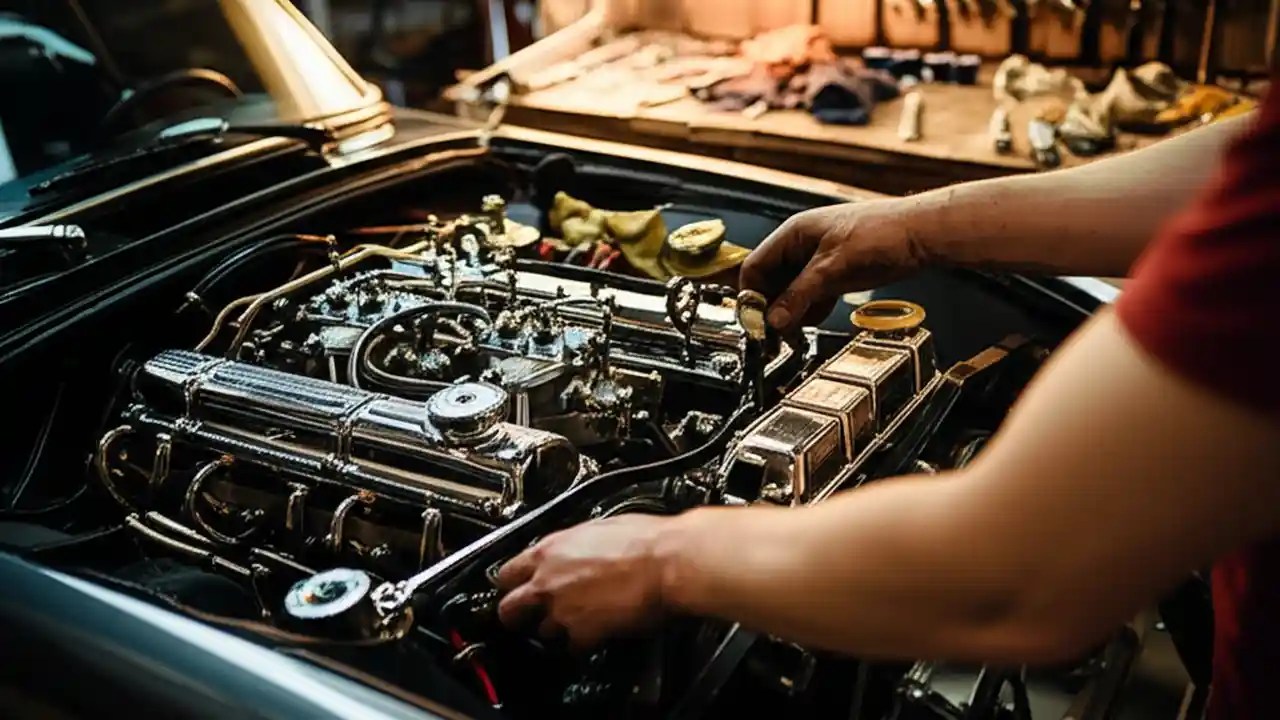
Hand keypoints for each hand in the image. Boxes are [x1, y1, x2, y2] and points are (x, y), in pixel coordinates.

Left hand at [495, 514, 670, 651]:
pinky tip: (595, 635)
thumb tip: (577, 549)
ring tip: (575, 624)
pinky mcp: (582, 634)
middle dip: (516, 616)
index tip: (515, 589)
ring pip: (541, 632)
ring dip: (554, 630)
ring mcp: (562, 611)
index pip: (505, 573)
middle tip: (527, 617)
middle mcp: (548, 581)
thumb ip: (576, 545)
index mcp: (549, 550)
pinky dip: (581, 645)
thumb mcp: (599, 528)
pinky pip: (572, 647)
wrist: (667, 561)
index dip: (510, 584)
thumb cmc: (645, 540)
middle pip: (508, 610)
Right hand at [740, 199, 928, 335]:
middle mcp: (801, 246)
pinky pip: (812, 295)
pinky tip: (814, 320)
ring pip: (791, 291)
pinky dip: (810, 310)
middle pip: (771, 281)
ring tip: (793, 334)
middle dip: (771, 308)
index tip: (757, 323)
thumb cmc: (880, 234)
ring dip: (790, 312)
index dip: (752, 296)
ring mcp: (818, 260)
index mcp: (793, 234)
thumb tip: (772, 320)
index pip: (755, 267)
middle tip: (773, 336)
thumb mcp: (833, 268)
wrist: (921, 233)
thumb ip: (800, 294)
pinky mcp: (835, 273)